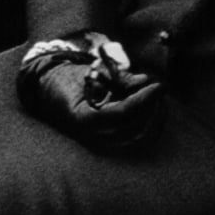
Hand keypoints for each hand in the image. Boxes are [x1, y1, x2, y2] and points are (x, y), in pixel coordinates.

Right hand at [17, 38, 163, 150]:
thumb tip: (146, 80)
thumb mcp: (93, 72)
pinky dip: (150, 126)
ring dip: (154, 117)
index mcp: (82, 117)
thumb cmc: (74, 78)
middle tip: (161, 87)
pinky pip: (135, 140)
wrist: (54, 90)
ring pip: (136, 137)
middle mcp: (90, 135)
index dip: (142, 100)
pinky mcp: (108, 142)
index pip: (119, 113)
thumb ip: (119, 77)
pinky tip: (157, 109)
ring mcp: (99, 141)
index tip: (158, 85)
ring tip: (160, 97)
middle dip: (152, 107)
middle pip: (132, 128)